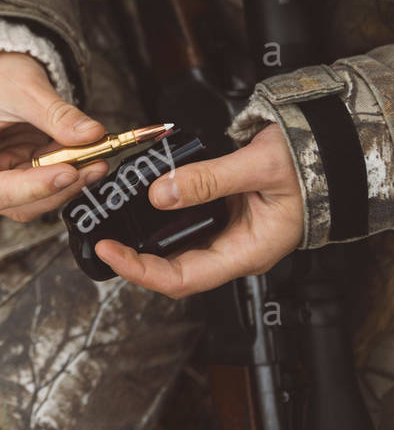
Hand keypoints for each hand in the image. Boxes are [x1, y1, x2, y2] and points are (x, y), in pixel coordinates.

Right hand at [0, 51, 113, 222]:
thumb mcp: (21, 88)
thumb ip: (56, 115)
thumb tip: (92, 134)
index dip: (35, 187)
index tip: (70, 172)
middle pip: (16, 202)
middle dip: (58, 186)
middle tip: (95, 163)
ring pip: (34, 198)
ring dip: (67, 181)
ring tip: (96, 156)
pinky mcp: (10, 175)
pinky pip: (42, 182)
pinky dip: (65, 170)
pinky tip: (85, 154)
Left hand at [94, 122, 303, 295]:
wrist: (328, 150)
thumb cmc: (307, 164)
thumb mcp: (258, 167)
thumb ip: (209, 180)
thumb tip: (161, 194)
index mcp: (248, 252)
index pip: (184, 279)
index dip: (142, 271)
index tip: (110, 252)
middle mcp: (235, 250)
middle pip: (175, 269)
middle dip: (135, 259)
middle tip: (101, 237)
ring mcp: (229, 234)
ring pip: (178, 248)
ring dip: (145, 241)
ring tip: (113, 225)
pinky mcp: (224, 216)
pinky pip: (186, 225)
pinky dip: (160, 217)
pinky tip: (141, 204)